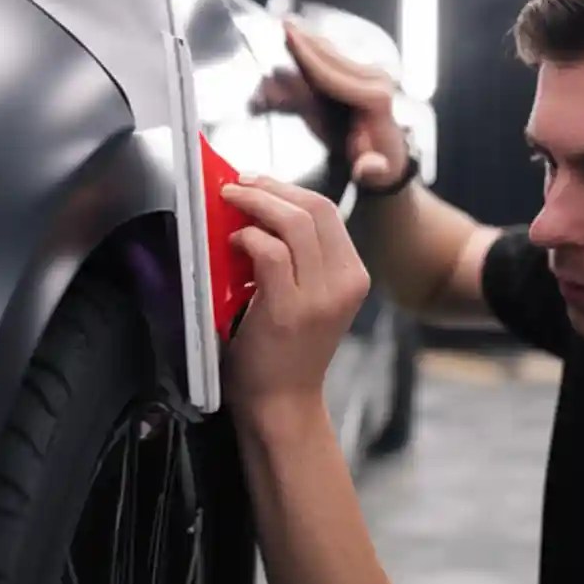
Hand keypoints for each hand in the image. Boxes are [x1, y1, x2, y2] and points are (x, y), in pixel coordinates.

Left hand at [219, 174, 370, 417]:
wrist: (282, 403)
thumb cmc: (284, 350)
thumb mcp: (307, 296)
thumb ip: (296, 257)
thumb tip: (258, 209)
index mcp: (353, 275)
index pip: (326, 211)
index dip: (287, 187)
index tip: (256, 180)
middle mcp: (344, 282)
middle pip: (313, 208)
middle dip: (270, 187)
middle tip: (237, 183)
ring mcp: (319, 297)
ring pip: (293, 223)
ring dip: (256, 203)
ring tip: (230, 200)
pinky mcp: (289, 310)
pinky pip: (271, 253)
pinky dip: (249, 237)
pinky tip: (234, 240)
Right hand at [263, 21, 407, 189]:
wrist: (391, 160)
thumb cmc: (378, 165)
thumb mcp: (375, 172)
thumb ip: (370, 169)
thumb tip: (367, 167)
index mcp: (375, 99)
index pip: (332, 74)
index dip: (309, 56)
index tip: (291, 39)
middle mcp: (375, 81)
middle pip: (331, 56)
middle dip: (305, 41)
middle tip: (283, 23)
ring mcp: (371, 75)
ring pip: (333, 53)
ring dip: (309, 41)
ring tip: (289, 24)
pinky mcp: (364, 76)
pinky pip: (335, 59)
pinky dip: (315, 49)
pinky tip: (302, 37)